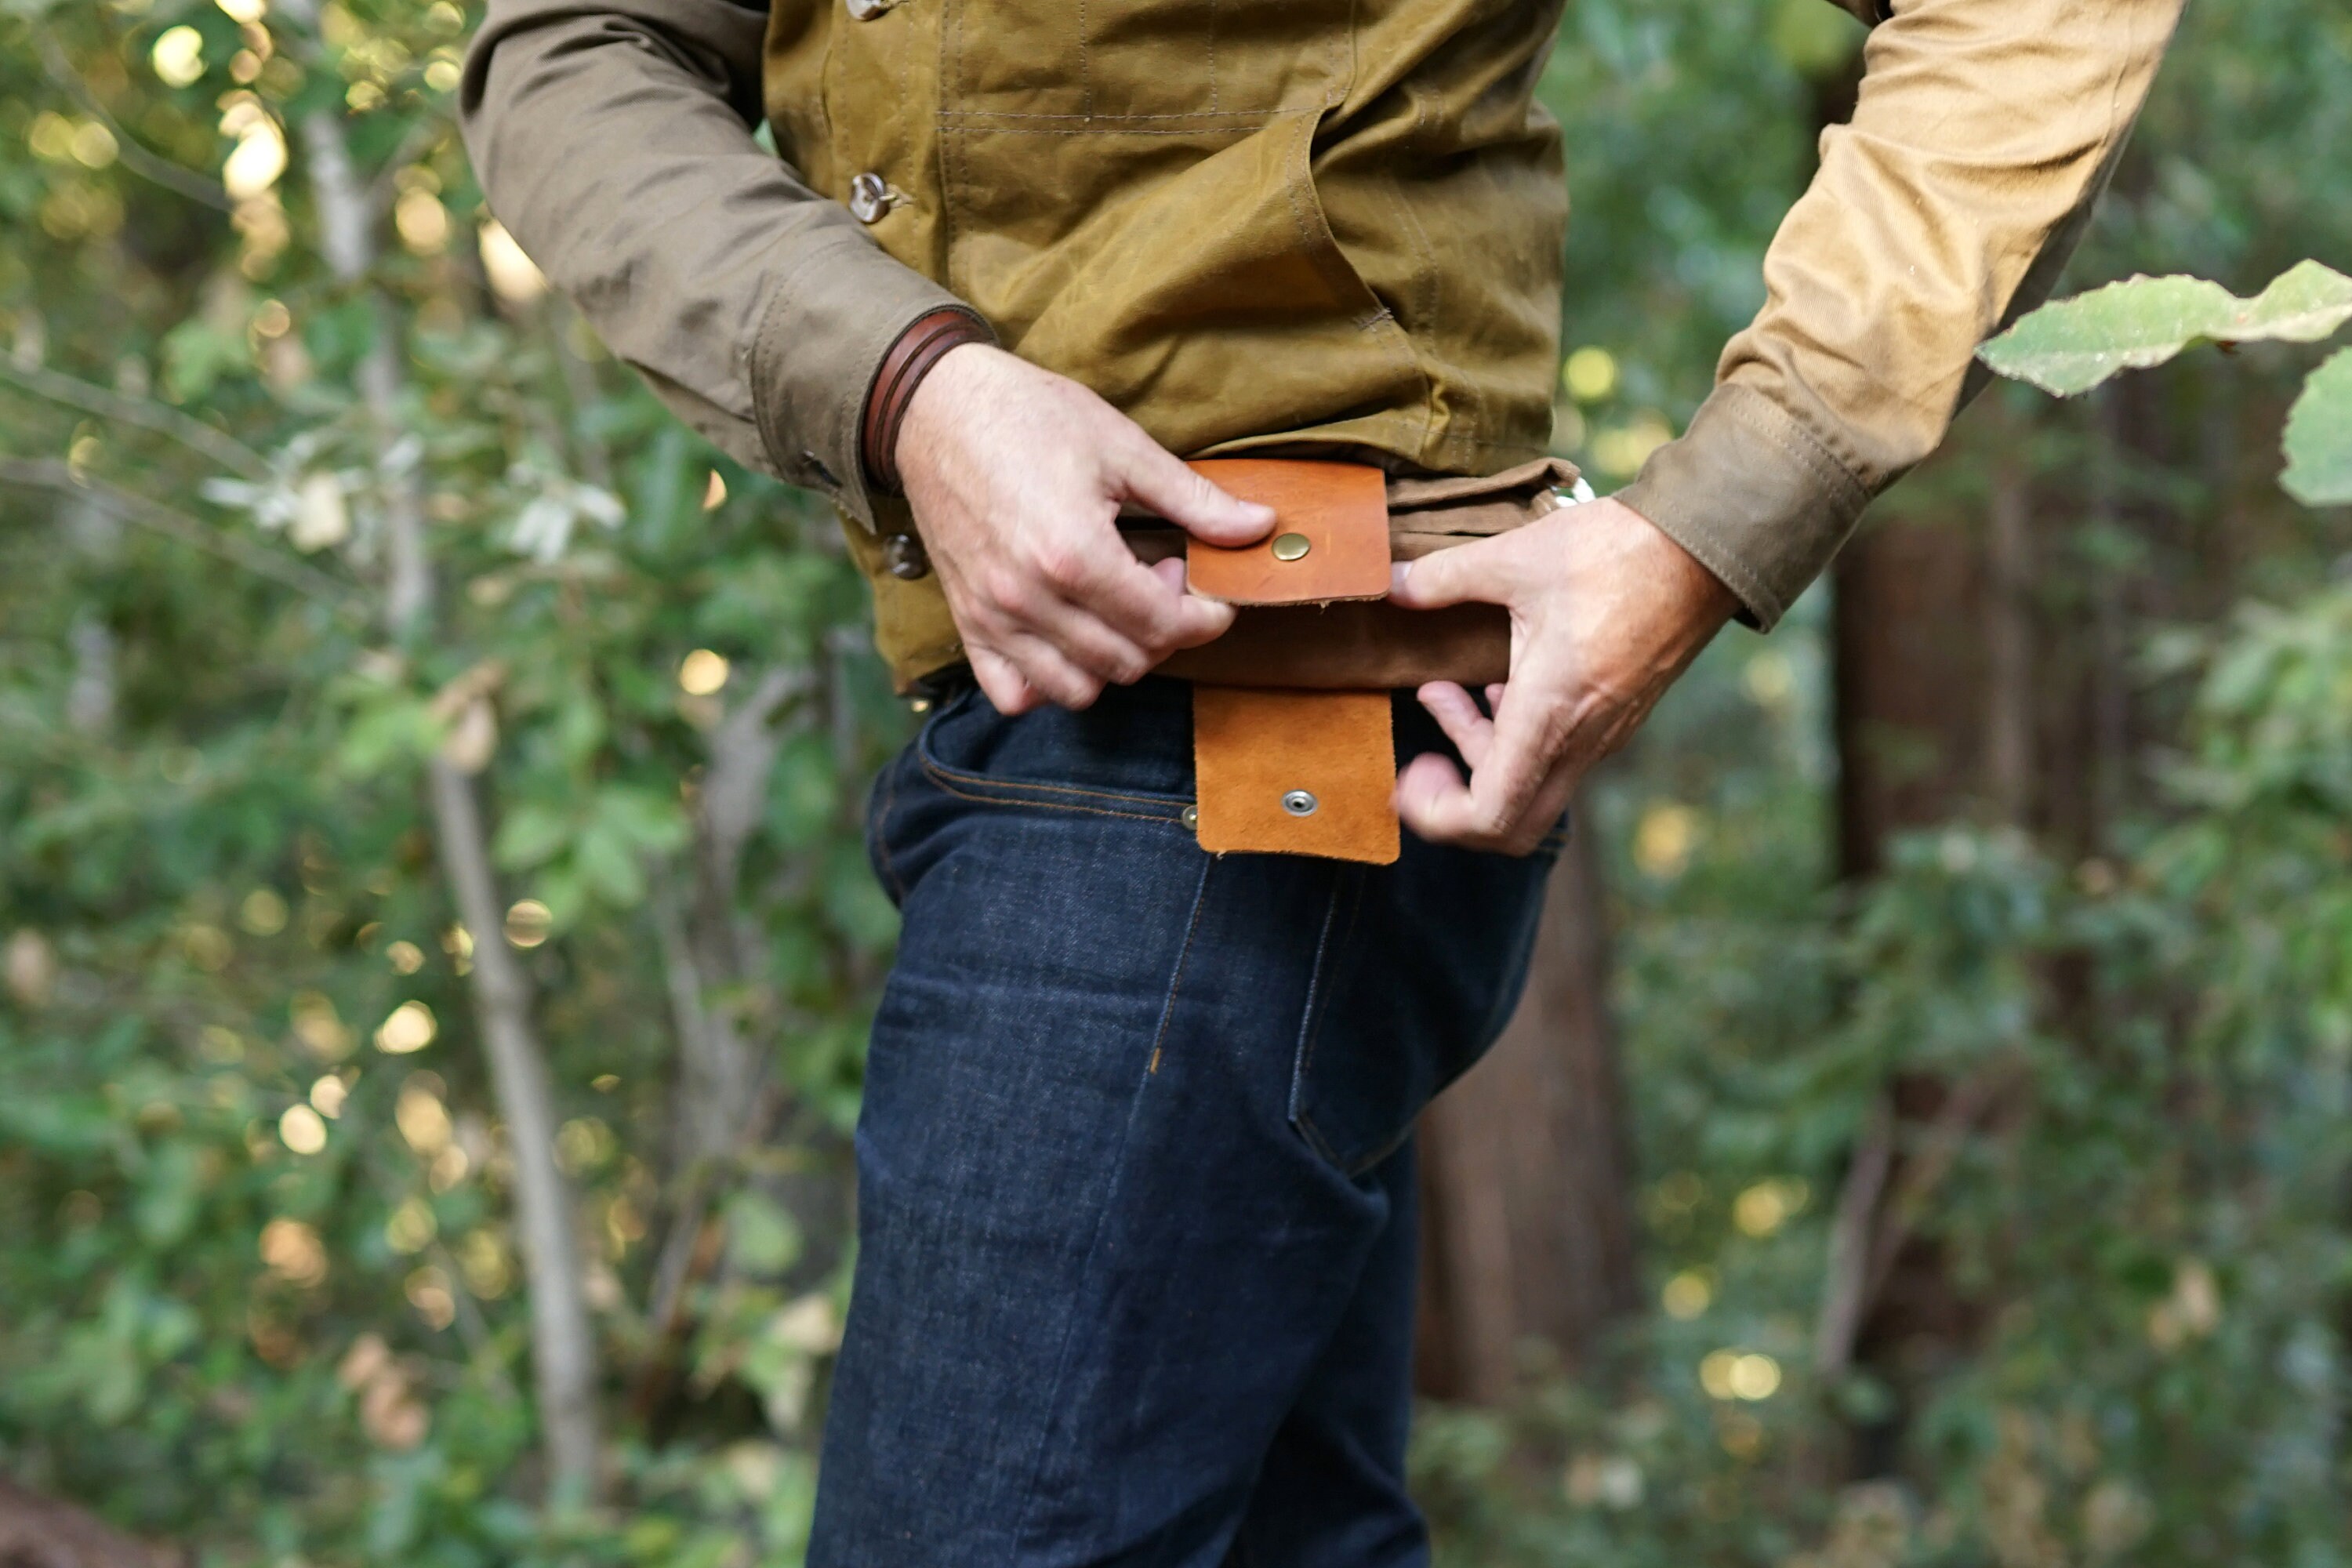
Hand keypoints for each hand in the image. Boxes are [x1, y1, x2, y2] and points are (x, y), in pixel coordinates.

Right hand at [896, 344, 1275, 713]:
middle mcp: (1030, 597)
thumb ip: (1194, 499)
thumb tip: (1260, 526)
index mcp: (1075, 553)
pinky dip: (1048, 683)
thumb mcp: (1123, 447)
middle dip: (1164, 631)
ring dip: (1113, 660)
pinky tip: (1069, 640)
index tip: (1212, 597)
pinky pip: (1015, 693)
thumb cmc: (1028, 415)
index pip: (1162, 626)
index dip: (1204, 618)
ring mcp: (993, 616)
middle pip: (1127, 661)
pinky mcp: (966, 621)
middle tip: (1161, 578)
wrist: (938, 407)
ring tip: (1117, 608)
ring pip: (1078, 688)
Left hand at [1387, 496, 1737, 854]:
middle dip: (1453, 804)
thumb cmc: (1617, 552)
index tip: (1405, 777)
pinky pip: (1558, 757)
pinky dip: (1513, 738)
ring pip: (1532, 787)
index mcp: (1551, 714)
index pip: (1490, 816)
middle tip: (1420, 760)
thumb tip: (1389, 582)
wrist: (1707, 545)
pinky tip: (1495, 684)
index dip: (1435, 815)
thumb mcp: (1514, 558)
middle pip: (1511, 824)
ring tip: (1442, 694)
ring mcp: (1605, 734)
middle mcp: (1582, 741)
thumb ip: (1442, 578)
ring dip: (1477, 755)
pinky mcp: (1617, 716)